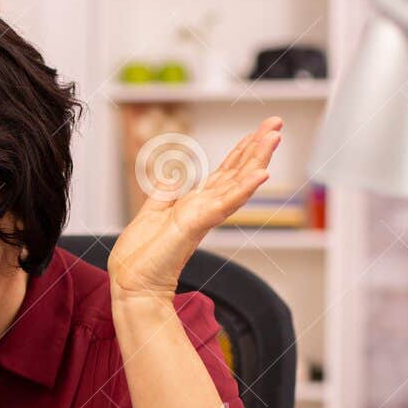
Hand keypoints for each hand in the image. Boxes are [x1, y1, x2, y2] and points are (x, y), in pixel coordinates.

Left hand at [107, 117, 281, 300]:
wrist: (130, 284)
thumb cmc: (139, 258)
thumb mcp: (150, 214)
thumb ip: (164, 195)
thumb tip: (172, 176)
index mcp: (194, 205)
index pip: (225, 173)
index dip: (241, 151)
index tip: (258, 131)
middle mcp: (204, 209)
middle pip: (237, 172)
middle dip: (257, 147)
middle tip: (277, 123)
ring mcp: (203, 217)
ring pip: (237, 183)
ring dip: (257, 159)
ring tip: (274, 137)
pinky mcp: (196, 225)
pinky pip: (224, 204)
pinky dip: (243, 189)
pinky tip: (261, 174)